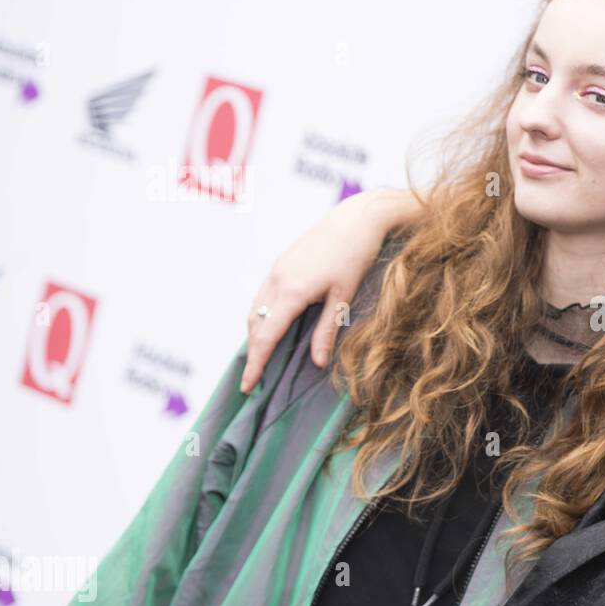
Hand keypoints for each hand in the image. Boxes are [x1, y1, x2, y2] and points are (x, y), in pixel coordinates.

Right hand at [239, 189, 422, 392]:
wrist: (356, 218)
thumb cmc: (355, 256)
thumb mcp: (343, 297)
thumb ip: (326, 330)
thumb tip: (316, 362)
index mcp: (291, 291)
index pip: (266, 336)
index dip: (256, 364)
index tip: (248, 387)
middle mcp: (277, 280)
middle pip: (255, 324)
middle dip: (252, 354)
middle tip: (253, 380)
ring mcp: (277, 270)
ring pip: (256, 309)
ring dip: (254, 335)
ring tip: (259, 358)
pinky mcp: (282, 263)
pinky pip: (263, 296)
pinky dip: (261, 316)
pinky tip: (270, 326)